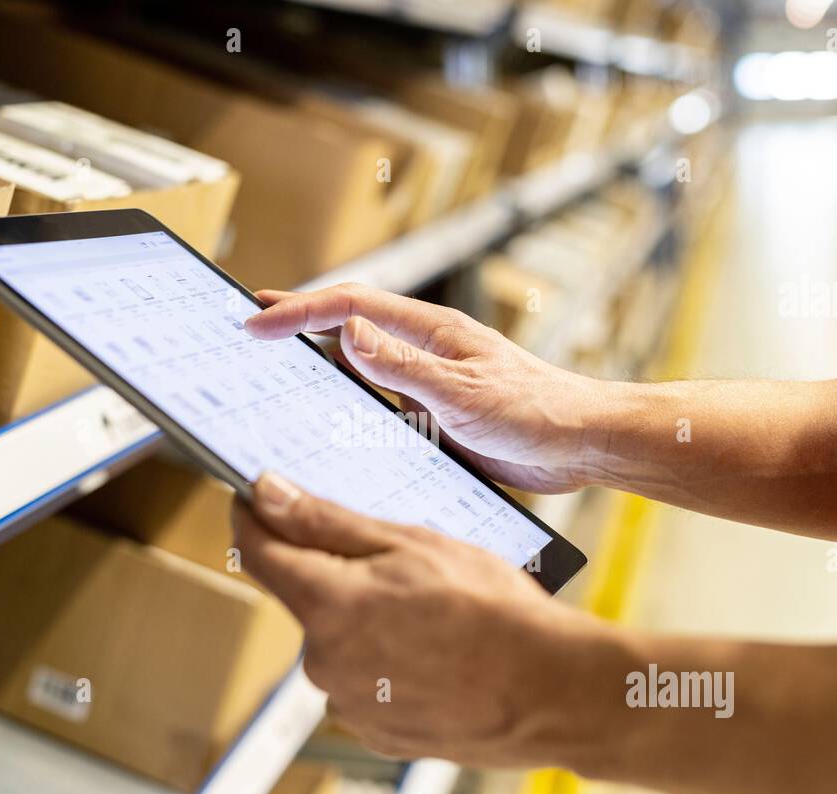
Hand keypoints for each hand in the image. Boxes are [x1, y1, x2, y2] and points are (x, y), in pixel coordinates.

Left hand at [232, 472, 612, 767]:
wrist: (552, 691)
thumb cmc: (492, 610)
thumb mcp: (410, 544)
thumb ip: (325, 522)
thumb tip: (265, 494)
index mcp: (326, 605)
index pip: (257, 551)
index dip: (252, 517)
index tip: (255, 497)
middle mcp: (323, 662)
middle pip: (307, 599)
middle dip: (339, 575)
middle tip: (401, 563)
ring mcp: (349, 704)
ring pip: (340, 643)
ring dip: (368, 623)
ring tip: (434, 617)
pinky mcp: (377, 734)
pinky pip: (366, 684)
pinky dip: (389, 665)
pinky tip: (436, 656)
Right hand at [246, 284, 606, 493]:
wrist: (582, 443)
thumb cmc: (537, 412)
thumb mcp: (463, 392)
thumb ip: (403, 366)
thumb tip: (348, 330)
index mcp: (431, 331)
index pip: (351, 307)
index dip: (299, 310)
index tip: (257, 320)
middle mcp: (426, 349)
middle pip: (350, 323)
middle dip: (300, 320)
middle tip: (253, 320)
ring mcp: (430, 380)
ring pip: (363, 362)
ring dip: (321, 356)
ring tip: (278, 359)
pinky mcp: (437, 413)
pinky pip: (382, 399)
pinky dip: (349, 397)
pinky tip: (332, 412)